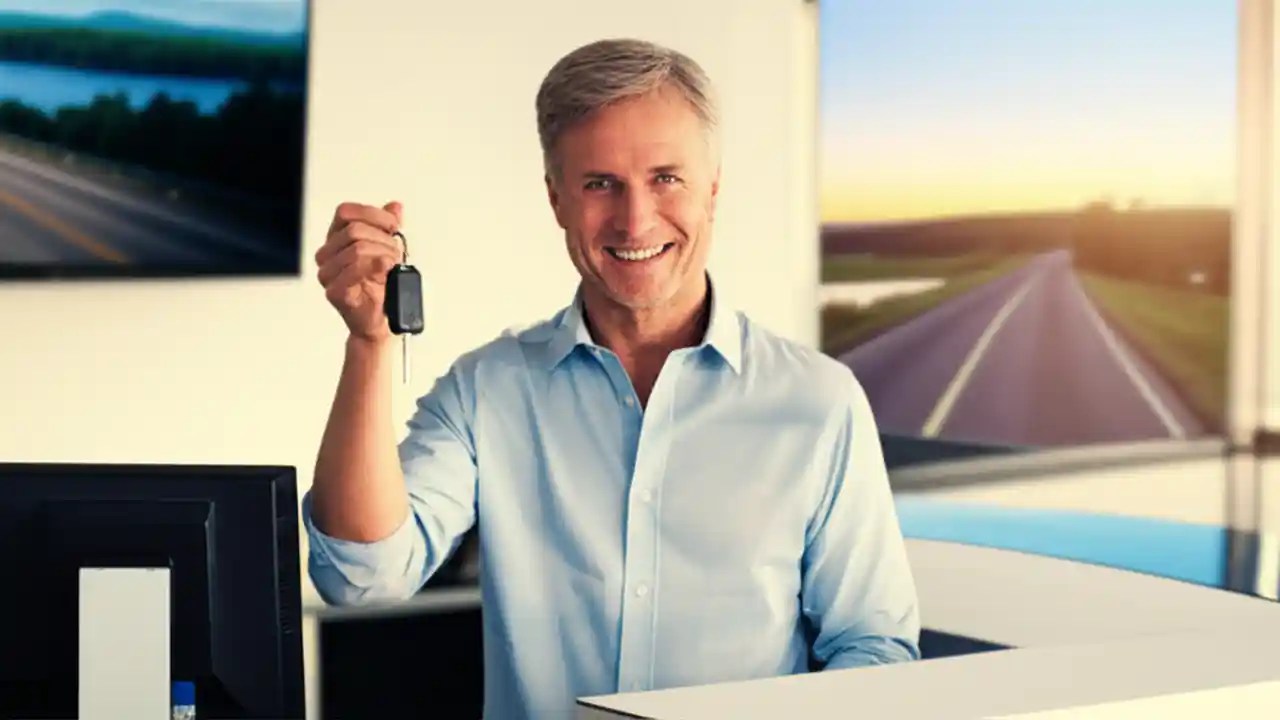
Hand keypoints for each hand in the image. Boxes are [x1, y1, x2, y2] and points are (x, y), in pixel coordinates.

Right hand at [316, 200, 404, 342]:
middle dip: (383, 239)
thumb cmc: (380, 287)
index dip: (373, 215)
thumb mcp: (390, 250)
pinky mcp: (334, 291)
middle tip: (396, 253)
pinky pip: (352, 271)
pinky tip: (384, 270)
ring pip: (356, 249)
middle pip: (354, 230)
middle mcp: (328, 254)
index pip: (346, 212)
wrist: (380, 319)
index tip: (393, 225)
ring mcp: (328, 273)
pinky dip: (374, 267)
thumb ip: (389, 227)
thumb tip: (395, 206)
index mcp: (336, 239)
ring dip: (382, 254)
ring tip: (392, 265)